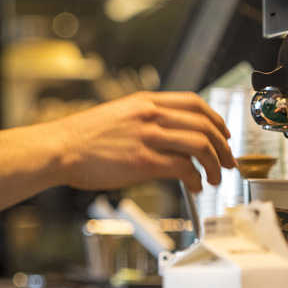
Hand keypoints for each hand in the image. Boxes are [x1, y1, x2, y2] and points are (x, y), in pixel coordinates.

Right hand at [54, 91, 234, 193]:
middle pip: (204, 124)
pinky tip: (195, 186)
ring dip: (214, 164)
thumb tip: (169, 134)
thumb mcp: (119, 115)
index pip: (194, 102)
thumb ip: (146, 120)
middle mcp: (150, 115)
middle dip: (223, 146)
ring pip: (200, 145)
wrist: (60, 148)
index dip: (216, 119)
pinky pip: (184, 168)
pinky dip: (196, 178)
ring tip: (214, 177)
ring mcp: (148, 137)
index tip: (223, 133)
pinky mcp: (144, 161)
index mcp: (145, 101)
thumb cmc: (83, 137)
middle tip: (228, 161)